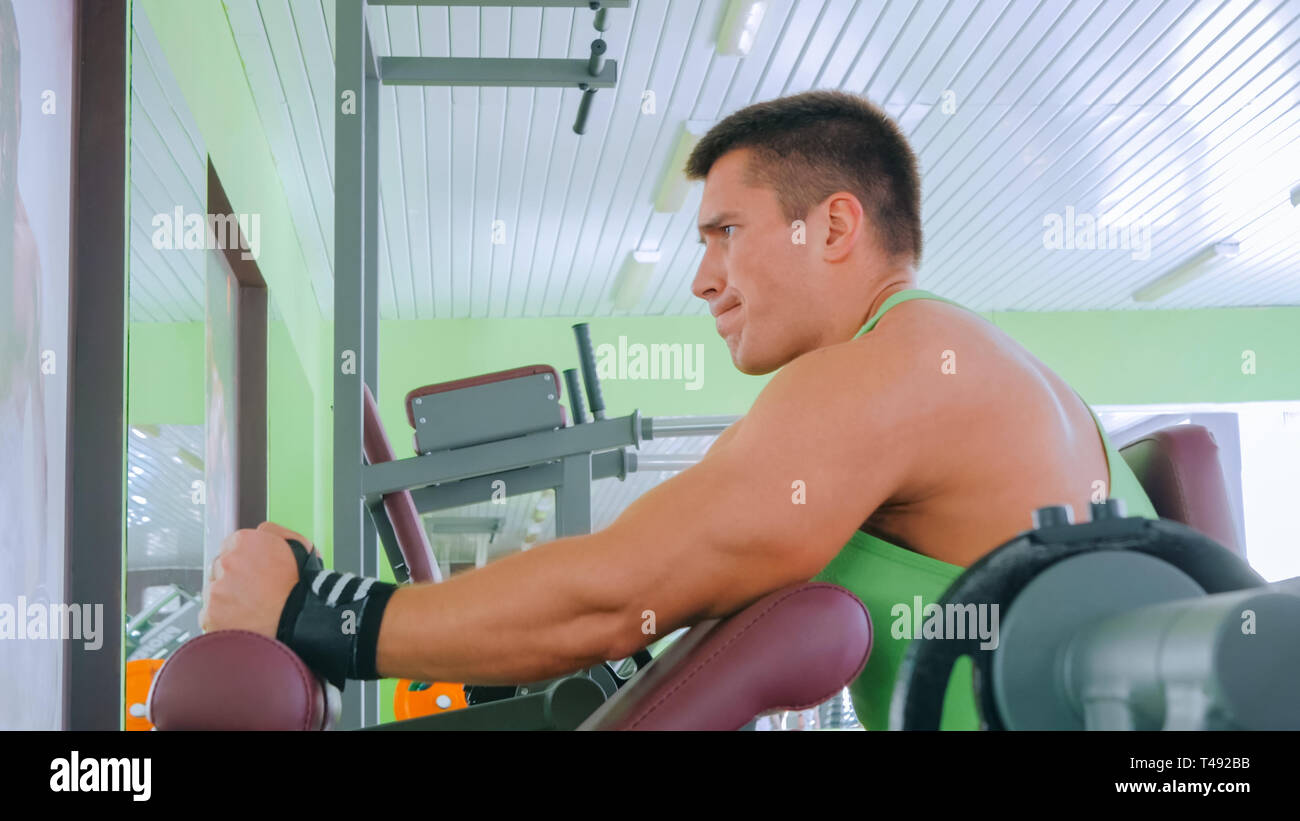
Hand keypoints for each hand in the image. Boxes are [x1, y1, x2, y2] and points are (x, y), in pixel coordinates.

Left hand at [199, 522, 316, 637]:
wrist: (300, 623)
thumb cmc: (303, 588)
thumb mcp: (301, 547)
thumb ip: (276, 533)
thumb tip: (261, 531)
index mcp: (246, 541)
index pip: (232, 545)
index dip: (244, 560)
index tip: (253, 572)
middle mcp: (227, 561)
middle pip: (219, 567)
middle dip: (232, 577)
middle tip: (254, 592)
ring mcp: (216, 589)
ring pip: (213, 591)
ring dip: (226, 599)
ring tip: (251, 610)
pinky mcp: (210, 614)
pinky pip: (209, 616)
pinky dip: (222, 620)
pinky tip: (242, 622)